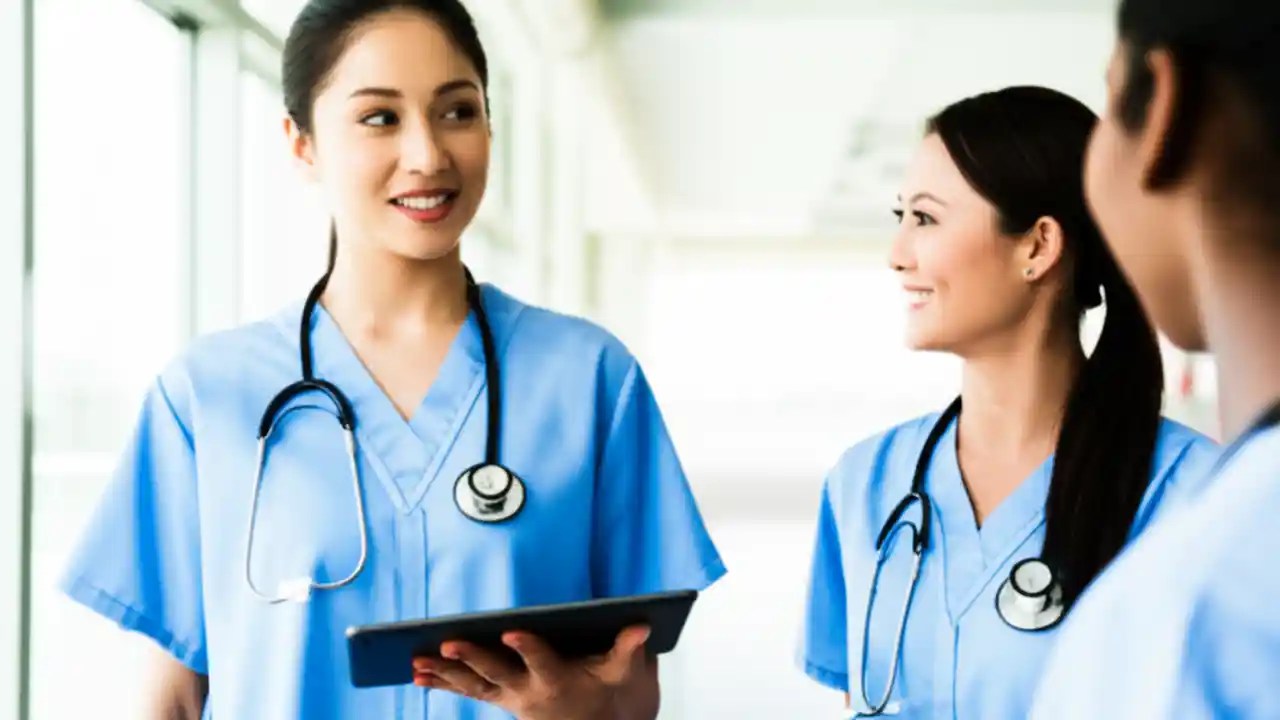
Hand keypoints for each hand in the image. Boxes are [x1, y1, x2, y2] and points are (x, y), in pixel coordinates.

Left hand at [412, 625, 653, 719]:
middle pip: (497, 674)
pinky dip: (443, 683)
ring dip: (445, 674)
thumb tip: (642, 626)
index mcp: (559, 680)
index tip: (511, 633)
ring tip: (418, 662)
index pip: (542, 661)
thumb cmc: (607, 694)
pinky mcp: (501, 699)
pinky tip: (419, 675)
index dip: (528, 649)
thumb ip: (629, 649)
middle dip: (471, 658)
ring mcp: (512, 698)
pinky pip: (468, 692)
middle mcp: (530, 692)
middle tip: (448, 643)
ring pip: (474, 686)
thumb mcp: (623, 673)